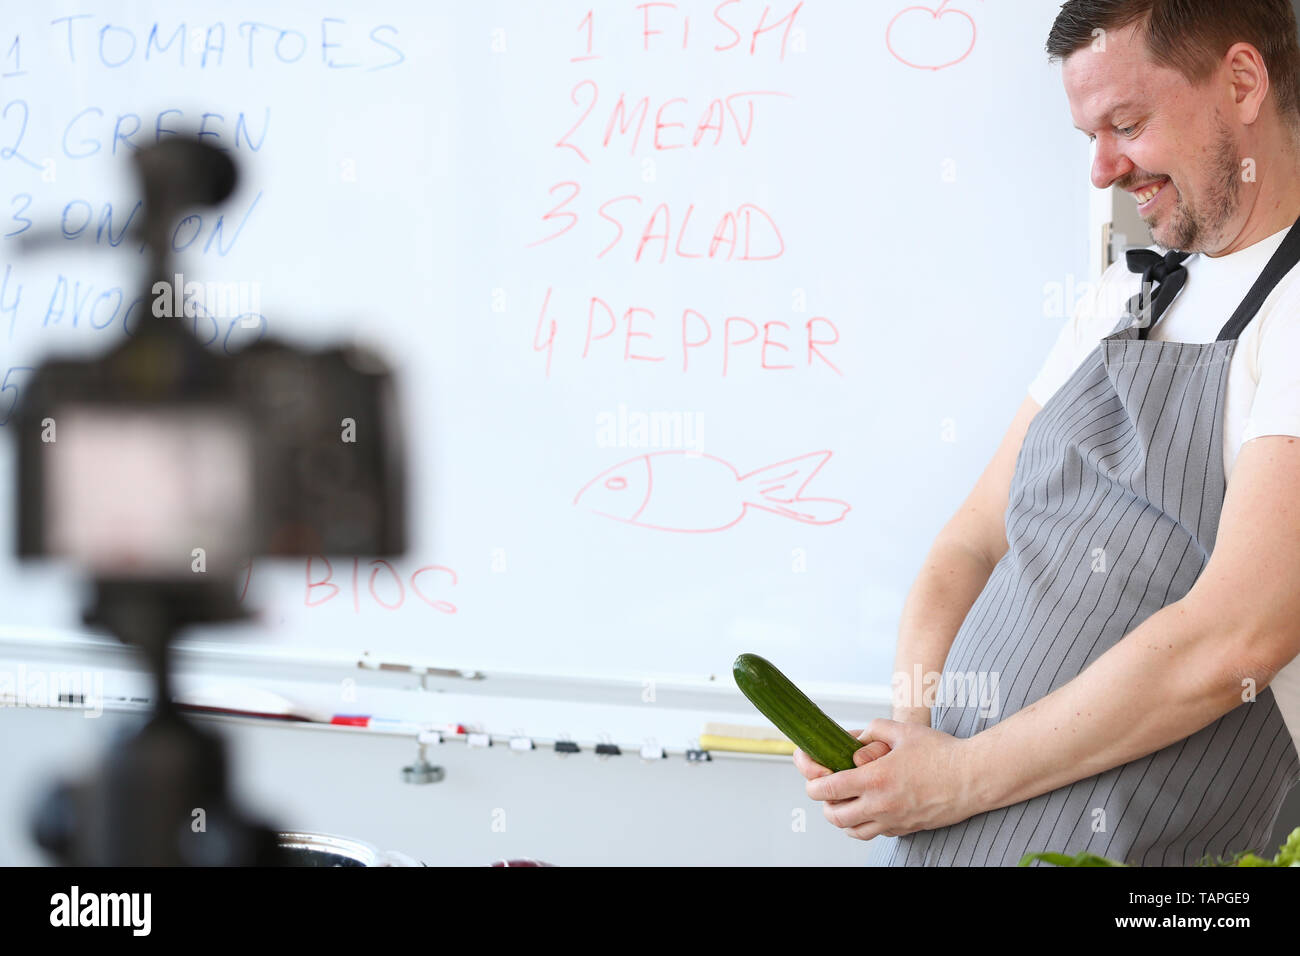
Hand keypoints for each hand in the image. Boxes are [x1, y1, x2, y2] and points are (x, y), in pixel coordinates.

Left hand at [799, 719, 980, 839]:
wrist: (974, 777)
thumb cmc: (942, 752)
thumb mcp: (902, 731)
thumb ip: (872, 731)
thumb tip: (854, 739)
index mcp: (875, 779)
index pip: (829, 789)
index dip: (812, 783)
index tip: (810, 774)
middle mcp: (881, 805)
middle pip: (835, 815)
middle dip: (823, 802)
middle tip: (825, 788)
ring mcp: (893, 821)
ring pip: (852, 830)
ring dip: (841, 817)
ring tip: (842, 801)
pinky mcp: (905, 829)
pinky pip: (874, 833)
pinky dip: (862, 824)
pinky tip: (866, 809)